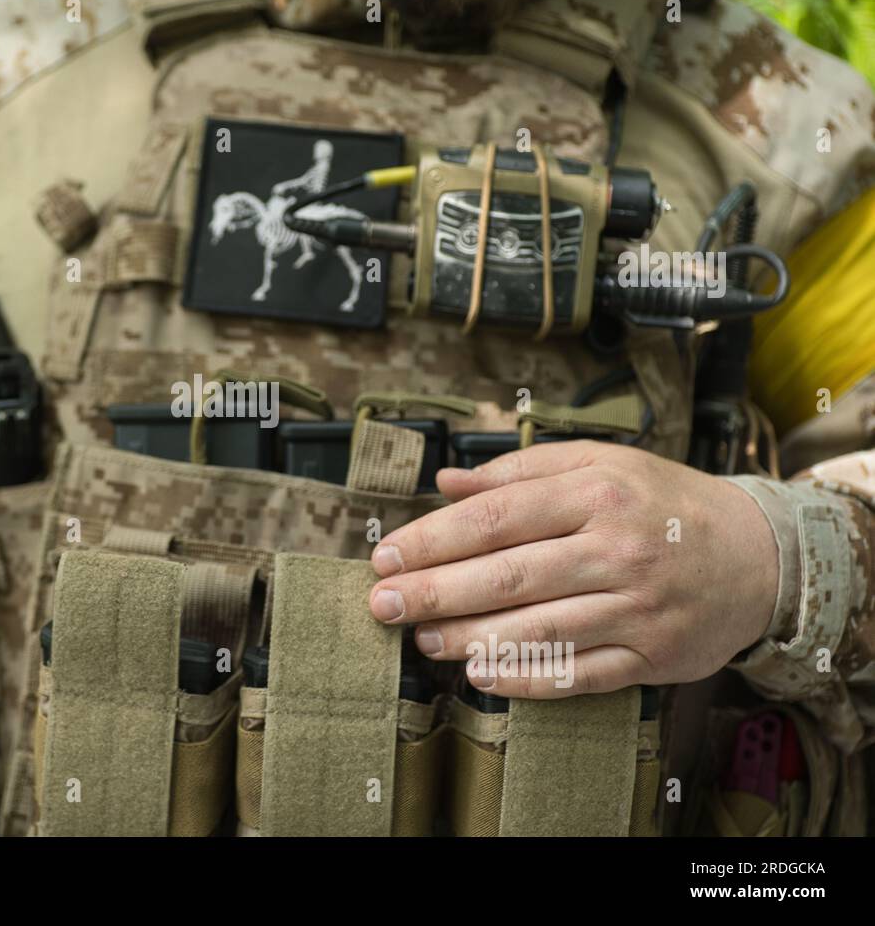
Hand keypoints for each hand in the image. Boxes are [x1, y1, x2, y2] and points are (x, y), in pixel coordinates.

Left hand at [368, 440, 780, 697]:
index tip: (385, 556)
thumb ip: (519, 471)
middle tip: (382, 604)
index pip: (496, 518)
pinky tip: (480, 673)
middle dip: (434, 592)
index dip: (432, 539)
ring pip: (537, 630)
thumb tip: (445, 483)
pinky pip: (578, 675)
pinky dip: (525, 678)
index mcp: (598, 492)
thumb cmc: (662, 503)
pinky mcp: (652, 656)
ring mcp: (637, 608)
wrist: (761, 555)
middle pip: (507, 576)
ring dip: (468, 639)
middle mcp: (617, 550)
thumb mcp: (599, 463)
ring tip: (422, 639)